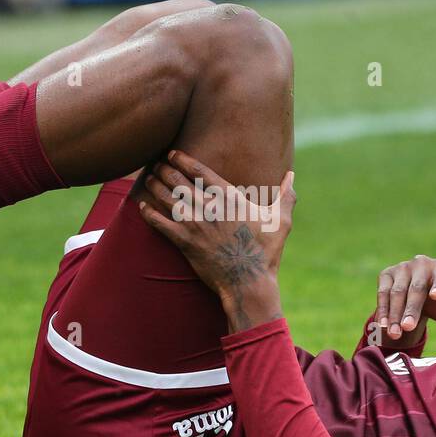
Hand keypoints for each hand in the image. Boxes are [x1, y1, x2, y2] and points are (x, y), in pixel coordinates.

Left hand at [138, 151, 296, 330]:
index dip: (183, 160)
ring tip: (149, 178)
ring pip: (168, 199)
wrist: (248, 283)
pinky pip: (161, 224)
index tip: (172, 153)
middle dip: (165, 170)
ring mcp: (195, 225)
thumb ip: (285, 195)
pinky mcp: (185, 243)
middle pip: (179, 182)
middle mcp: (209, 208)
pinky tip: (142, 206)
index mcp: (229, 198)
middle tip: (156, 163)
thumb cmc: (265, 252)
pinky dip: (149, 214)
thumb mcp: (280, 221)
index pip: (200, 172)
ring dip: (156, 186)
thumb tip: (292, 175)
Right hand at [376, 255, 435, 340]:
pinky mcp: (387, 274)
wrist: (418, 294)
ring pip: (397, 293)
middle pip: (417, 289)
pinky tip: (382, 325)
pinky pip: (383, 293)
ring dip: (394, 314)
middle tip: (408, 328)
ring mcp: (403, 267)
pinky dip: (382, 310)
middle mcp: (422, 264)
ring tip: (395, 334)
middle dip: (411, 310)